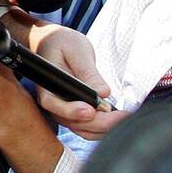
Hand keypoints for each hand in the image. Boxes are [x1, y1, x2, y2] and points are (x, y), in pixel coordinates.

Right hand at [27, 23, 127, 138]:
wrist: (53, 44)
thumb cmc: (62, 43)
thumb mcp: (76, 50)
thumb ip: (88, 72)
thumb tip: (103, 93)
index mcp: (47, 85)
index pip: (54, 104)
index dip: (72, 111)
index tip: (91, 111)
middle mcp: (52, 103)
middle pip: (73, 122)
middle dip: (99, 123)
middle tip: (123, 116)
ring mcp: (62, 111)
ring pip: (82, 129)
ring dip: (104, 128)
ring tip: (125, 117)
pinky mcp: (73, 113)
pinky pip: (88, 128)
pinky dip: (103, 127)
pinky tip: (118, 118)